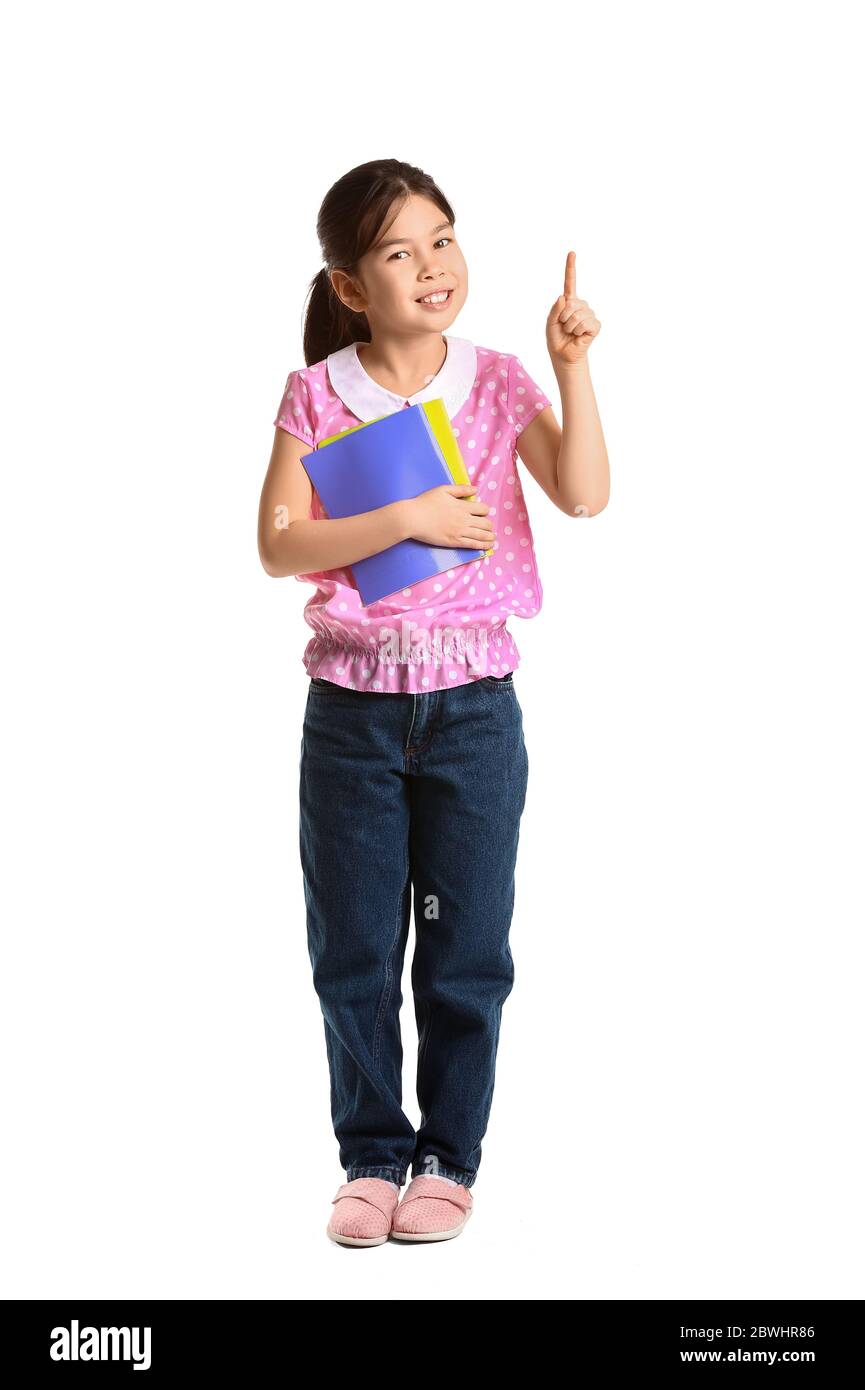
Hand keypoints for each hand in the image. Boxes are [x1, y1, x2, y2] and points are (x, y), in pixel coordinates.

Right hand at [402, 484, 494, 549]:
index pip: (483, 509)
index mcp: (462, 506)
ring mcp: (459, 532)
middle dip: (489, 525)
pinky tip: (487, 547)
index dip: (485, 511)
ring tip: (493, 539)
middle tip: (489, 527)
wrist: (412, 518)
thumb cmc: (425, 502)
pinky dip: (482, 546)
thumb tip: (476, 489)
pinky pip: (472, 545)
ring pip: (481, 536)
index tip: (483, 513)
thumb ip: (461, 489)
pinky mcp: (453, 542)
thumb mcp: (443, 489)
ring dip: (490, 537)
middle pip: (485, 524)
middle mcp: (464, 519)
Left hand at [546, 251, 600, 367]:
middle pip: (571, 303)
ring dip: (570, 327)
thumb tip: (563, 298)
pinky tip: (579, 335)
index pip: (570, 282)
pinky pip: (585, 323)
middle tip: (564, 327)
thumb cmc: (556, 338)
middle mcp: (580, 305)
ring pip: (577, 315)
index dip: (571, 267)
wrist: (563, 355)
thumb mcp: (550, 323)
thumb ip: (554, 310)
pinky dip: (578, 331)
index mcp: (568, 302)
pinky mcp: (595, 324)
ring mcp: (589, 314)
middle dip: (563, 318)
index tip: (572, 252)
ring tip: (570, 332)